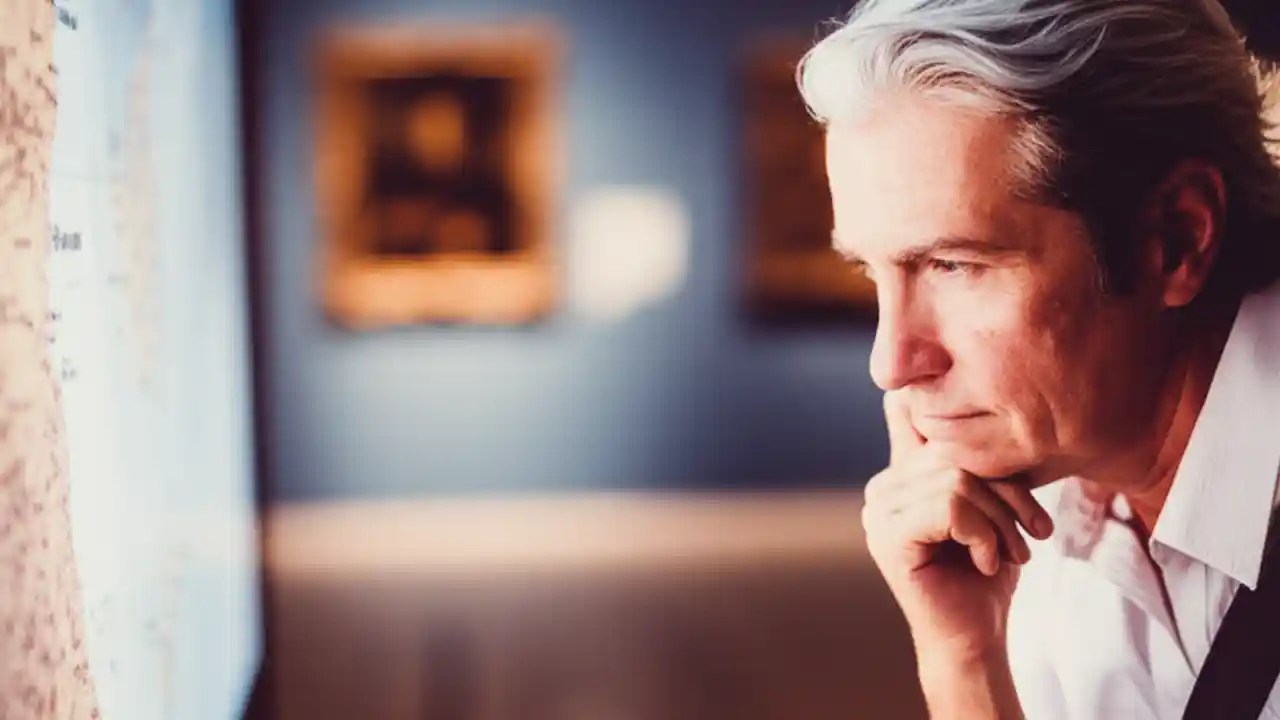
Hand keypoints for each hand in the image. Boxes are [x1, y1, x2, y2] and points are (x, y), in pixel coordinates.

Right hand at [862, 393, 1053, 661]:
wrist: (976, 638)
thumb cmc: (986, 572)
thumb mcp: (988, 505)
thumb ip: (972, 463)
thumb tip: (974, 407)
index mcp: (899, 475)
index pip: (921, 420)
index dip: (954, 423)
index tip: (987, 459)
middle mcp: (881, 489)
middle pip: (954, 452)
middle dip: (1007, 491)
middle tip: (1032, 533)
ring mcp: (879, 514)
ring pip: (956, 480)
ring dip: (1001, 520)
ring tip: (1012, 552)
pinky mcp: (889, 539)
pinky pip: (950, 508)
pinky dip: (984, 535)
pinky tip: (988, 562)